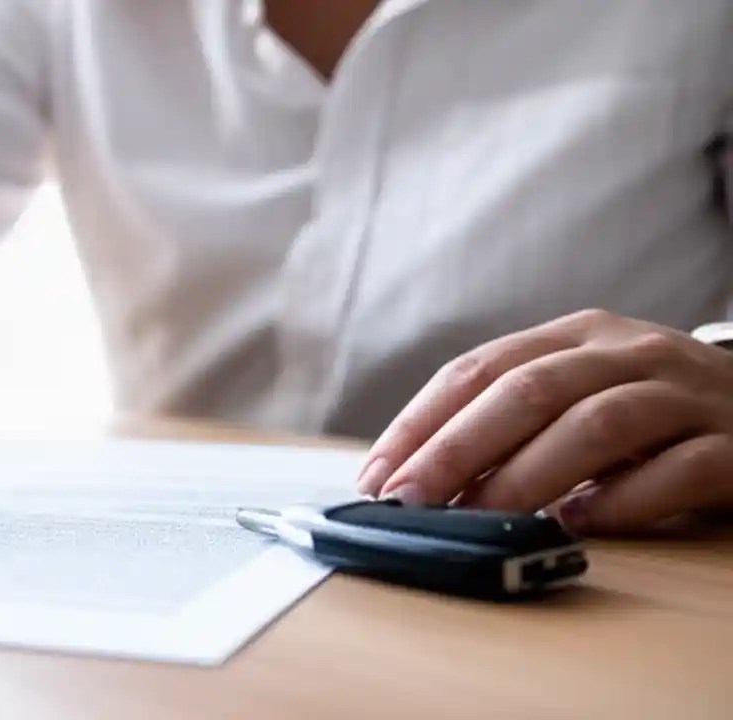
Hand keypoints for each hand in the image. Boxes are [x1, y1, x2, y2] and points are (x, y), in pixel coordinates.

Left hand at [357, 309, 732, 534]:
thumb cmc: (652, 413)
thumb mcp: (579, 396)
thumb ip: (512, 426)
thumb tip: (417, 482)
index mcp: (574, 336)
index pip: (477, 370)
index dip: (421, 423)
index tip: (377, 476)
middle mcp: (628, 352)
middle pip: (527, 392)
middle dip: (457, 449)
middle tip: (409, 501)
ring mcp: (686, 395)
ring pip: (597, 424)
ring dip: (528, 475)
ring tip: (481, 518)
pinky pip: (679, 470)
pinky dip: (623, 499)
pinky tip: (579, 524)